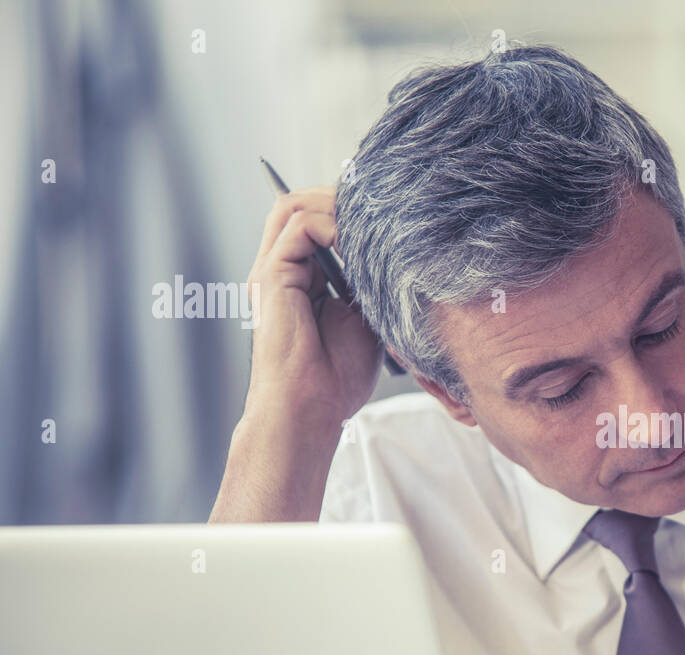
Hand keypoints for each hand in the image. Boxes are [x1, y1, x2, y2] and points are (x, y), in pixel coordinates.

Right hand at [210, 187, 382, 522]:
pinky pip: (299, 225)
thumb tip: (397, 257)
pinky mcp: (272, 275)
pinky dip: (332, 224)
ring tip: (370, 224)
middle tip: (382, 212)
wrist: (312, 410)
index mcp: (302, 280)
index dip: (351, 215)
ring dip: (336, 206)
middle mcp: (283, 270)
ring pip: (296, 206)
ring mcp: (274, 271)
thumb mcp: (368, 320)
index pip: (319, 224)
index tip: (390, 221)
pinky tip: (360, 243)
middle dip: (342, 200)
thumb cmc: (338, 379)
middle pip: (303, 205)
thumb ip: (372, 286)